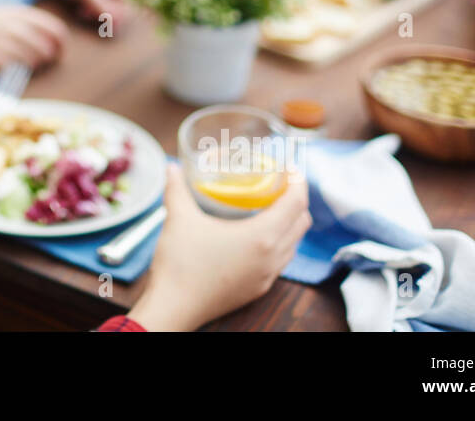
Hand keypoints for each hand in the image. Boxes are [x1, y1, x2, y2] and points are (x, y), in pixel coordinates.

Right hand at [0, 5, 68, 73]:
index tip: (60, 49)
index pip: (55, 29)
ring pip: (37, 59)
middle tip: (48, 61)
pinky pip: (20, 68)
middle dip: (52, 56)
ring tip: (28, 64)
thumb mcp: (1, 14)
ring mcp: (8, 44)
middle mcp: (16, 28)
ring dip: (37, 64)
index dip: (61, 42)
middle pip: (49, 47)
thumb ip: (23, 22)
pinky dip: (22, 70)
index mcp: (19, 14)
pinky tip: (14, 68)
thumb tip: (47, 35)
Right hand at [129, 163, 310, 330]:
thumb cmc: (180, 263)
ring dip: (290, 222)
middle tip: (277, 183)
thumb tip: (172, 167)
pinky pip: (280, 261)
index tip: (288, 167)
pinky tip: (256, 237)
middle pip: (301, 222)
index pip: (296, 203)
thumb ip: (177, 188)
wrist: (174, 308)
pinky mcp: (258, 289)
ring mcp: (267, 276)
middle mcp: (272, 257)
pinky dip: (279, 243)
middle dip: (296, 199)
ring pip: (293, 243)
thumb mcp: (179, 218)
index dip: (297, 182)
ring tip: (268, 207)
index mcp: (262, 237)